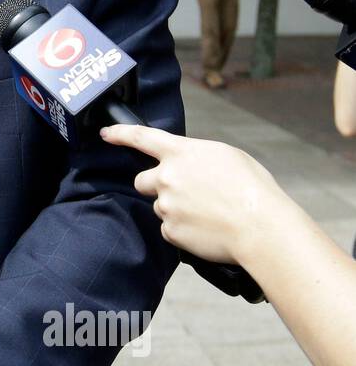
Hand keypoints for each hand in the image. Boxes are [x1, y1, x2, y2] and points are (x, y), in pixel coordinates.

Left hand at [100, 123, 285, 264]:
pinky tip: (206, 228)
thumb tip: (188, 166)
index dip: (120, 135)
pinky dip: (183, 230)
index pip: (141, 138)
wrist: (260, 226)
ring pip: (160, 206)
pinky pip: (169, 229)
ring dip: (176, 209)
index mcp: (182, 153)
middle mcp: (167, 177)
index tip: (105, 134)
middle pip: (143, 181)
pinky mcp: (170, 231)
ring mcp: (166, 205)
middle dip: (156, 186)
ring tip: (207, 213)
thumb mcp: (227, 156)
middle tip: (183, 193)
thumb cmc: (252, 189)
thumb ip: (197, 157)